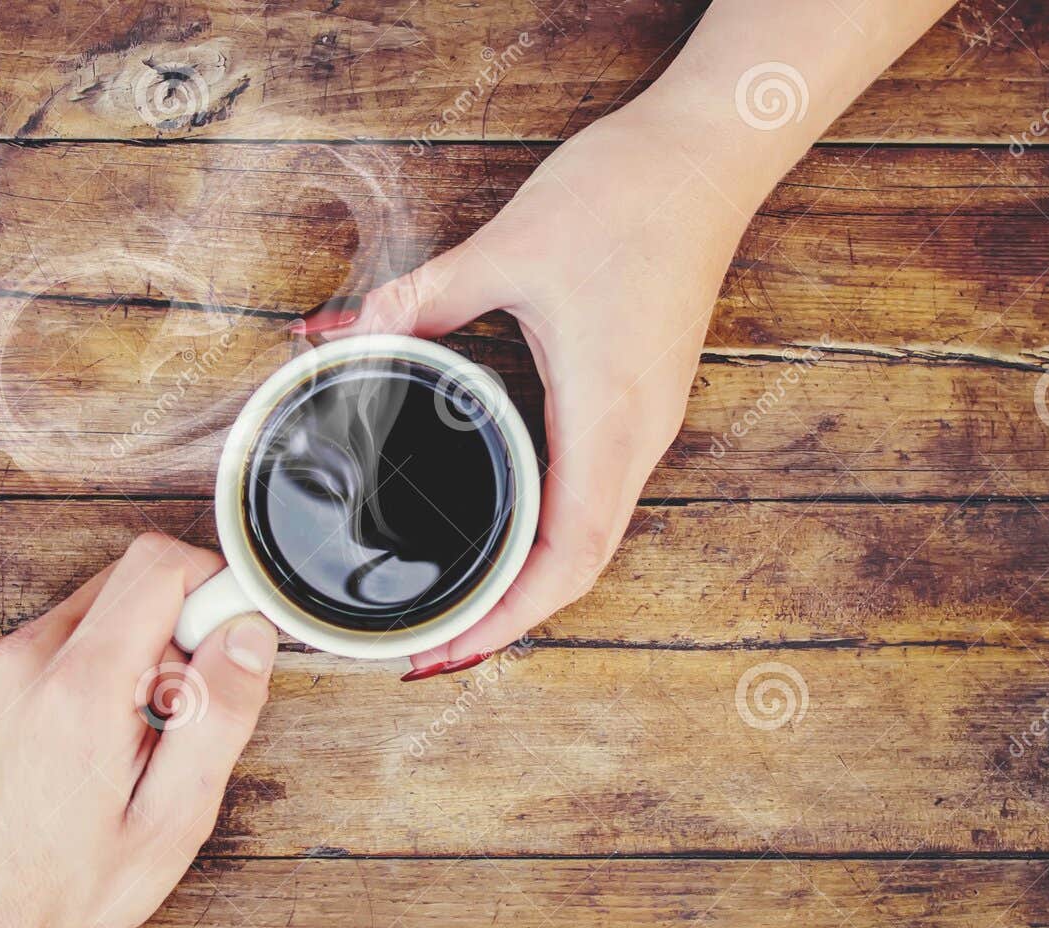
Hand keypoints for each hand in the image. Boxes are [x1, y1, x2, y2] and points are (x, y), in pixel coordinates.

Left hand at [0, 534, 277, 927]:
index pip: (159, 566)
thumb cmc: (72, 888)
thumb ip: (217, 716)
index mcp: (79, 689)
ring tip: (136, 737)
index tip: (229, 645)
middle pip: (130, 579)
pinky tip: (96, 737)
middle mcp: (27, 660)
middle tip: (181, 715)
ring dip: (138, 649)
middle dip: (178, 629)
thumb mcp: (173, 819)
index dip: (213, 590)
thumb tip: (246, 635)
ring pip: (98, 605)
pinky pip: (62, 634)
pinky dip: (97, 664)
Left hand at [301, 105, 749, 673]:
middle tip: (432, 648)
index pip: (565, 556)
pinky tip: (504, 538)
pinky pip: (593, 497)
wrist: (708, 153)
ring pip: (589, 538)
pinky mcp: (637, 402)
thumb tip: (340, 334)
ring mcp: (644, 423)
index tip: (446, 651)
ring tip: (461, 610)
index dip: (506, 619)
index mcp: (608, 417)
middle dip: (507, 621)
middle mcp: (636, 436)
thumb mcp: (509, 249)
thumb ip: (421, 299)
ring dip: (529, 586)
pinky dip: (546, 538)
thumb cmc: (627, 197)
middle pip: (578, 567)